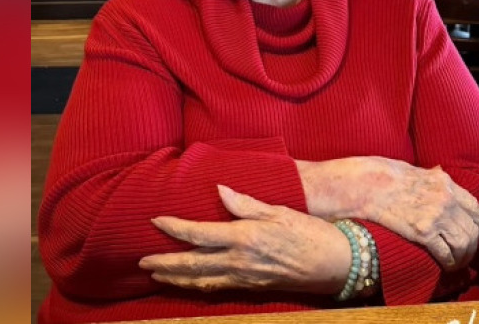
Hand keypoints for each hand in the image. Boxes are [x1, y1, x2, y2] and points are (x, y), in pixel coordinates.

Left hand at [139, 185, 350, 293]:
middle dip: (164, 263)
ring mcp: (245, 278)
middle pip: (191, 265)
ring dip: (176, 279)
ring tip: (157, 274)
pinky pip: (217, 288)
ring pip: (201, 281)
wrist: (336, 263)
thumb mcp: (279, 210)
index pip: (198, 234)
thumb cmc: (311, 233)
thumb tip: (219, 191)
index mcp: (244, 237)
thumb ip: (246, 203)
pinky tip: (190, 283)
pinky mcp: (252, 288)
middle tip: (142, 262)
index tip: (155, 220)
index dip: (173, 228)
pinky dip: (197, 286)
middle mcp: (239, 261)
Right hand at [298, 157, 478, 269]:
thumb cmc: (381, 174)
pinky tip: (445, 266)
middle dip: (471, 245)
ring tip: (456, 263)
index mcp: (444, 182)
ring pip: (463, 243)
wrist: (364, 185)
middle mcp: (445, 199)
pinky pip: (446, 253)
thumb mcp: (411, 169)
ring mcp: (436, 216)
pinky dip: (449, 262)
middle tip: (466, 254)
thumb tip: (437, 175)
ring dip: (462, 256)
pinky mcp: (423, 233)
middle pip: (471, 228)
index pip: (474, 206)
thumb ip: (429, 176)